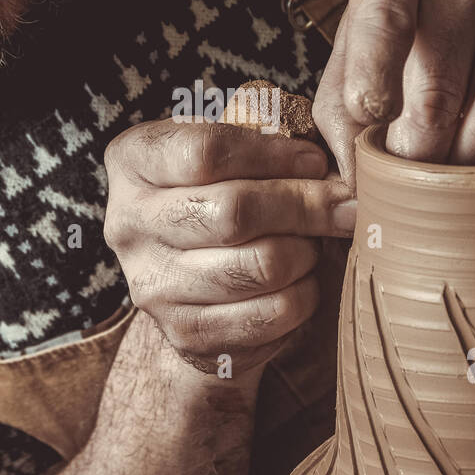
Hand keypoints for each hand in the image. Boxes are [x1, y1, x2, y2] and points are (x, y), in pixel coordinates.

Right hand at [103, 119, 353, 374]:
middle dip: (305, 205)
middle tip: (345, 204)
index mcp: (133, 163)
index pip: (205, 152)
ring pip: (261, 265)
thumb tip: (341, 166)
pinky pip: (271, 313)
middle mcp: (129, 224)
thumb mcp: (227, 155)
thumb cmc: (218, 196)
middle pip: (234, 211)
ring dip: (306, 251)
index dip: (273, 155)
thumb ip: (270, 140)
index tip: (314, 161)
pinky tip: (302, 279)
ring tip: (314, 242)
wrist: (187, 283)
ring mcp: (153, 285)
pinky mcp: (185, 333)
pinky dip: (303, 294)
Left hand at [313, 0, 474, 178]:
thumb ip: (343, 77)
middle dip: (410, 153)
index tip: (369, 113)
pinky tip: (473, 147)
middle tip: (396, 170)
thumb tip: (347, 168)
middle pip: (436, 95)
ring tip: (433, 165)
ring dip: (455, 165)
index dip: (373, 78)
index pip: (385, 22)